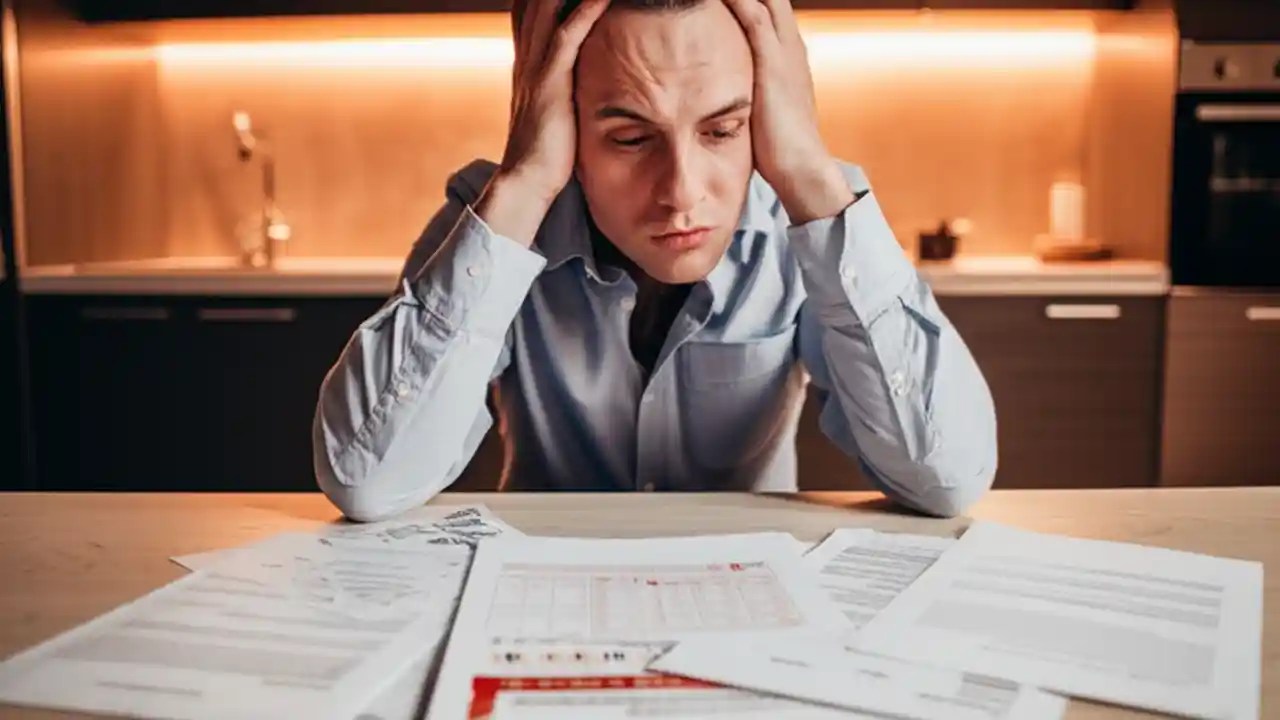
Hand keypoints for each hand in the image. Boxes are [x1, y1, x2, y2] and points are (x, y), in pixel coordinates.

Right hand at [478, 0, 610, 245]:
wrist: (526, 183)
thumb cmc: (548, 154)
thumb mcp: (555, 110)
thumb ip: (564, 86)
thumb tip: (583, 78)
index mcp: (528, 60)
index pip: (533, 6)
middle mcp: (528, 55)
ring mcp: (537, 67)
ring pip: (551, 5)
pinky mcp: (551, 82)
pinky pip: (569, 34)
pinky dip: (587, 10)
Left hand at [722, 0, 853, 224]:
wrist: (801, 167)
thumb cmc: (779, 145)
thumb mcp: (764, 106)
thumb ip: (749, 89)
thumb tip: (724, 91)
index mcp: (789, 53)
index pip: (770, 8)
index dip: (748, 0)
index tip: (720, 1)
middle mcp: (790, 45)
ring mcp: (784, 52)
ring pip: (766, 0)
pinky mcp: (773, 64)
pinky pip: (755, 17)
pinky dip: (737, 2)